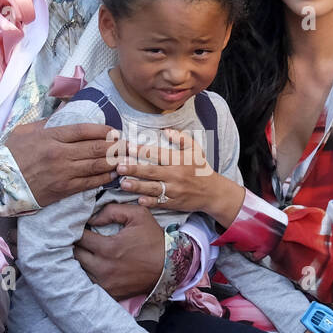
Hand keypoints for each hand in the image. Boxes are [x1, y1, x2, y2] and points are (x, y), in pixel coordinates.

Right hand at [6, 119, 122, 206]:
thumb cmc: (9, 156)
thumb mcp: (23, 131)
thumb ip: (45, 122)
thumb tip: (62, 112)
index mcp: (50, 137)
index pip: (84, 130)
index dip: (103, 130)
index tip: (114, 131)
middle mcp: (60, 154)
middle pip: (95, 148)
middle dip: (114, 146)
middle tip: (126, 145)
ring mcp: (63, 173)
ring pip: (95, 166)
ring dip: (113, 162)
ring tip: (125, 158)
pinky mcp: (63, 189)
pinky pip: (89, 183)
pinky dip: (103, 179)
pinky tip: (112, 175)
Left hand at [73, 201, 164, 296]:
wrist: (170, 266)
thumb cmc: (154, 239)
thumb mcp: (138, 215)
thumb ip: (112, 211)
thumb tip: (92, 218)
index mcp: (108, 248)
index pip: (79, 238)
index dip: (77, 230)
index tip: (80, 227)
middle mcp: (103, 268)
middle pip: (75, 255)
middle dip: (76, 245)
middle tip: (80, 238)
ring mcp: (106, 283)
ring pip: (79, 270)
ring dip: (80, 260)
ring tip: (86, 252)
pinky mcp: (110, 293)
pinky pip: (89, 283)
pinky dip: (88, 274)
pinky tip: (93, 266)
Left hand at [116, 129, 244, 226]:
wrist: (213, 192)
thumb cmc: (201, 168)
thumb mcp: (195, 150)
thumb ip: (181, 138)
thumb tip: (166, 129)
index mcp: (179, 160)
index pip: (158, 154)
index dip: (143, 151)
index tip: (129, 147)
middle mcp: (176, 175)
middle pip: (152, 171)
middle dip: (135, 169)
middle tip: (120, 166)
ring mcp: (174, 191)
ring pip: (153, 188)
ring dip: (137, 186)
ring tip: (123, 183)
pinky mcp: (174, 203)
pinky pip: (160, 203)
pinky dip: (149, 202)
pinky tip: (139, 200)